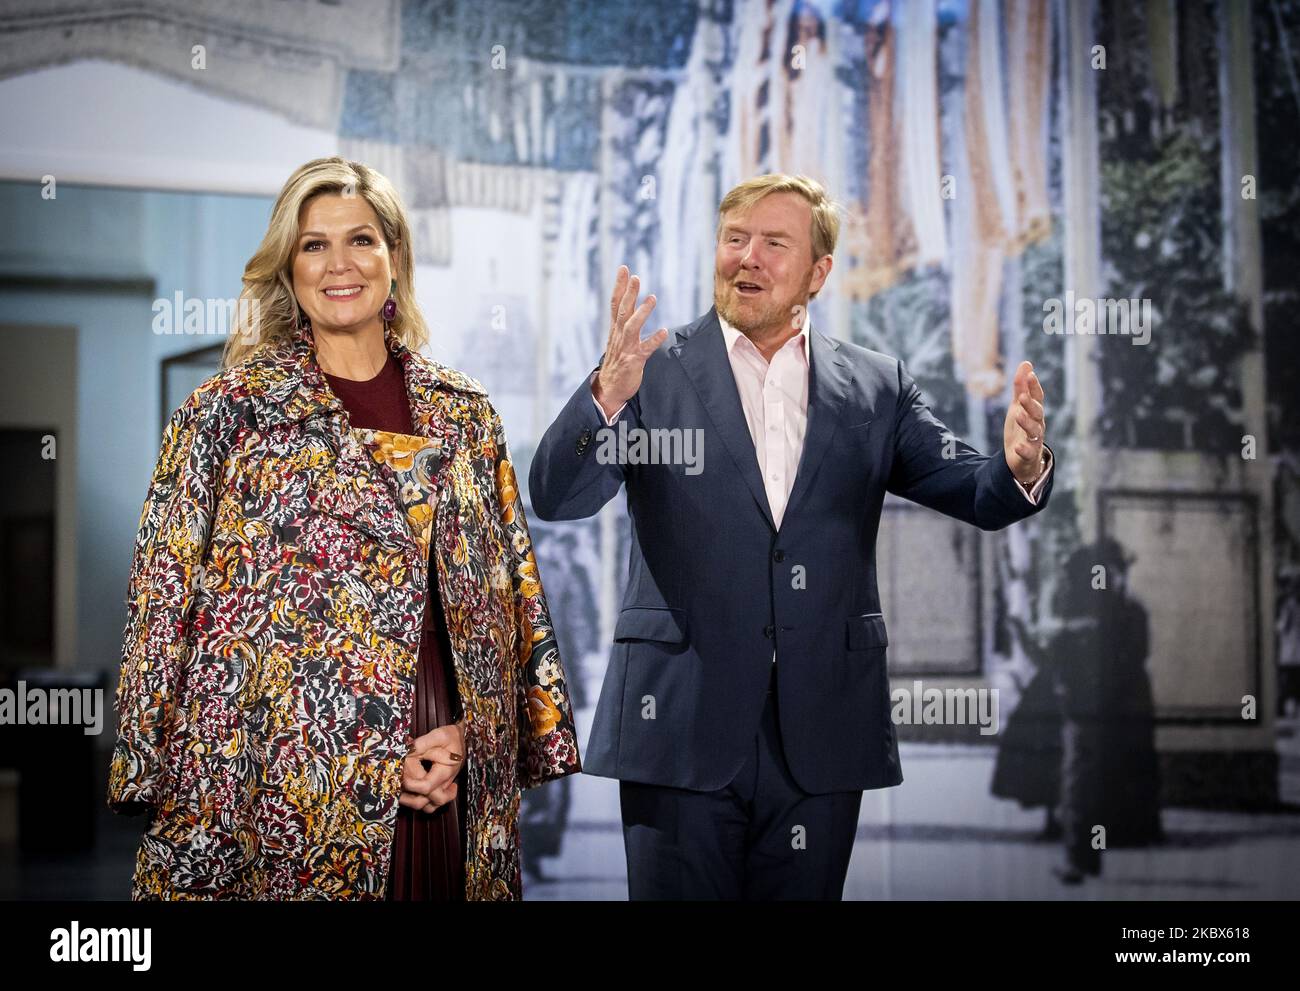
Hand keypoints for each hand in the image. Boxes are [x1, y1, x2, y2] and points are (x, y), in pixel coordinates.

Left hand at [398, 719, 464, 813]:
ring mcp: (442, 789)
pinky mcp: (439, 789)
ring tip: (402, 790)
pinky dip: (419, 802)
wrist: (462, 740)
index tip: (400, 773)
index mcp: (444, 772)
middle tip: (398, 783)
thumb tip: (408, 750)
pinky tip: (411, 791)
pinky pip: (430, 805)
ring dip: (412, 802)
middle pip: (425, 803)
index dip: (411, 784)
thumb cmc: (451, 738)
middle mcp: (443, 784)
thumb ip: (423, 742)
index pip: (426, 787)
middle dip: (407, 796)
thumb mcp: (439, 735)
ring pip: (427, 808)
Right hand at [592, 265, 668, 418]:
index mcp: (616, 329)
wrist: (609, 389)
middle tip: (635, 277)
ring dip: (641, 312)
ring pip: (631, 327)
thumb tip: (629, 302)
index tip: (624, 269)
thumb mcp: (618, 338)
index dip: (619, 286)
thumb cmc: (617, 362)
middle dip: (628, 293)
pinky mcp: (633, 361)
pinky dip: (654, 340)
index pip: (616, 303)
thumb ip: (625, 320)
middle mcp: (619, 336)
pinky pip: (645, 349)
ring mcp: (626, 348)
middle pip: (623, 311)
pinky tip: (663, 332)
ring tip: (652, 298)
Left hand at [1003, 361, 1046, 485]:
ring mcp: (1034, 440)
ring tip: (1018, 415)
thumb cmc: (1021, 428)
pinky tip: (1017, 447)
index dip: (1034, 386)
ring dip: (1027, 422)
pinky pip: (1028, 452)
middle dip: (1030, 404)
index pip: (1037, 397)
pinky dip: (1023, 449)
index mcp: (1034, 412)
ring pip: (1034, 430)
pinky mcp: (1028, 455)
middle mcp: (1037, 424)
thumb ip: (1021, 387)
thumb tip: (1026, 363)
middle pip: (1037, 413)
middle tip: (1021, 396)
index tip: (1030, 374)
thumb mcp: (1017, 406)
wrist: (1020, 458)